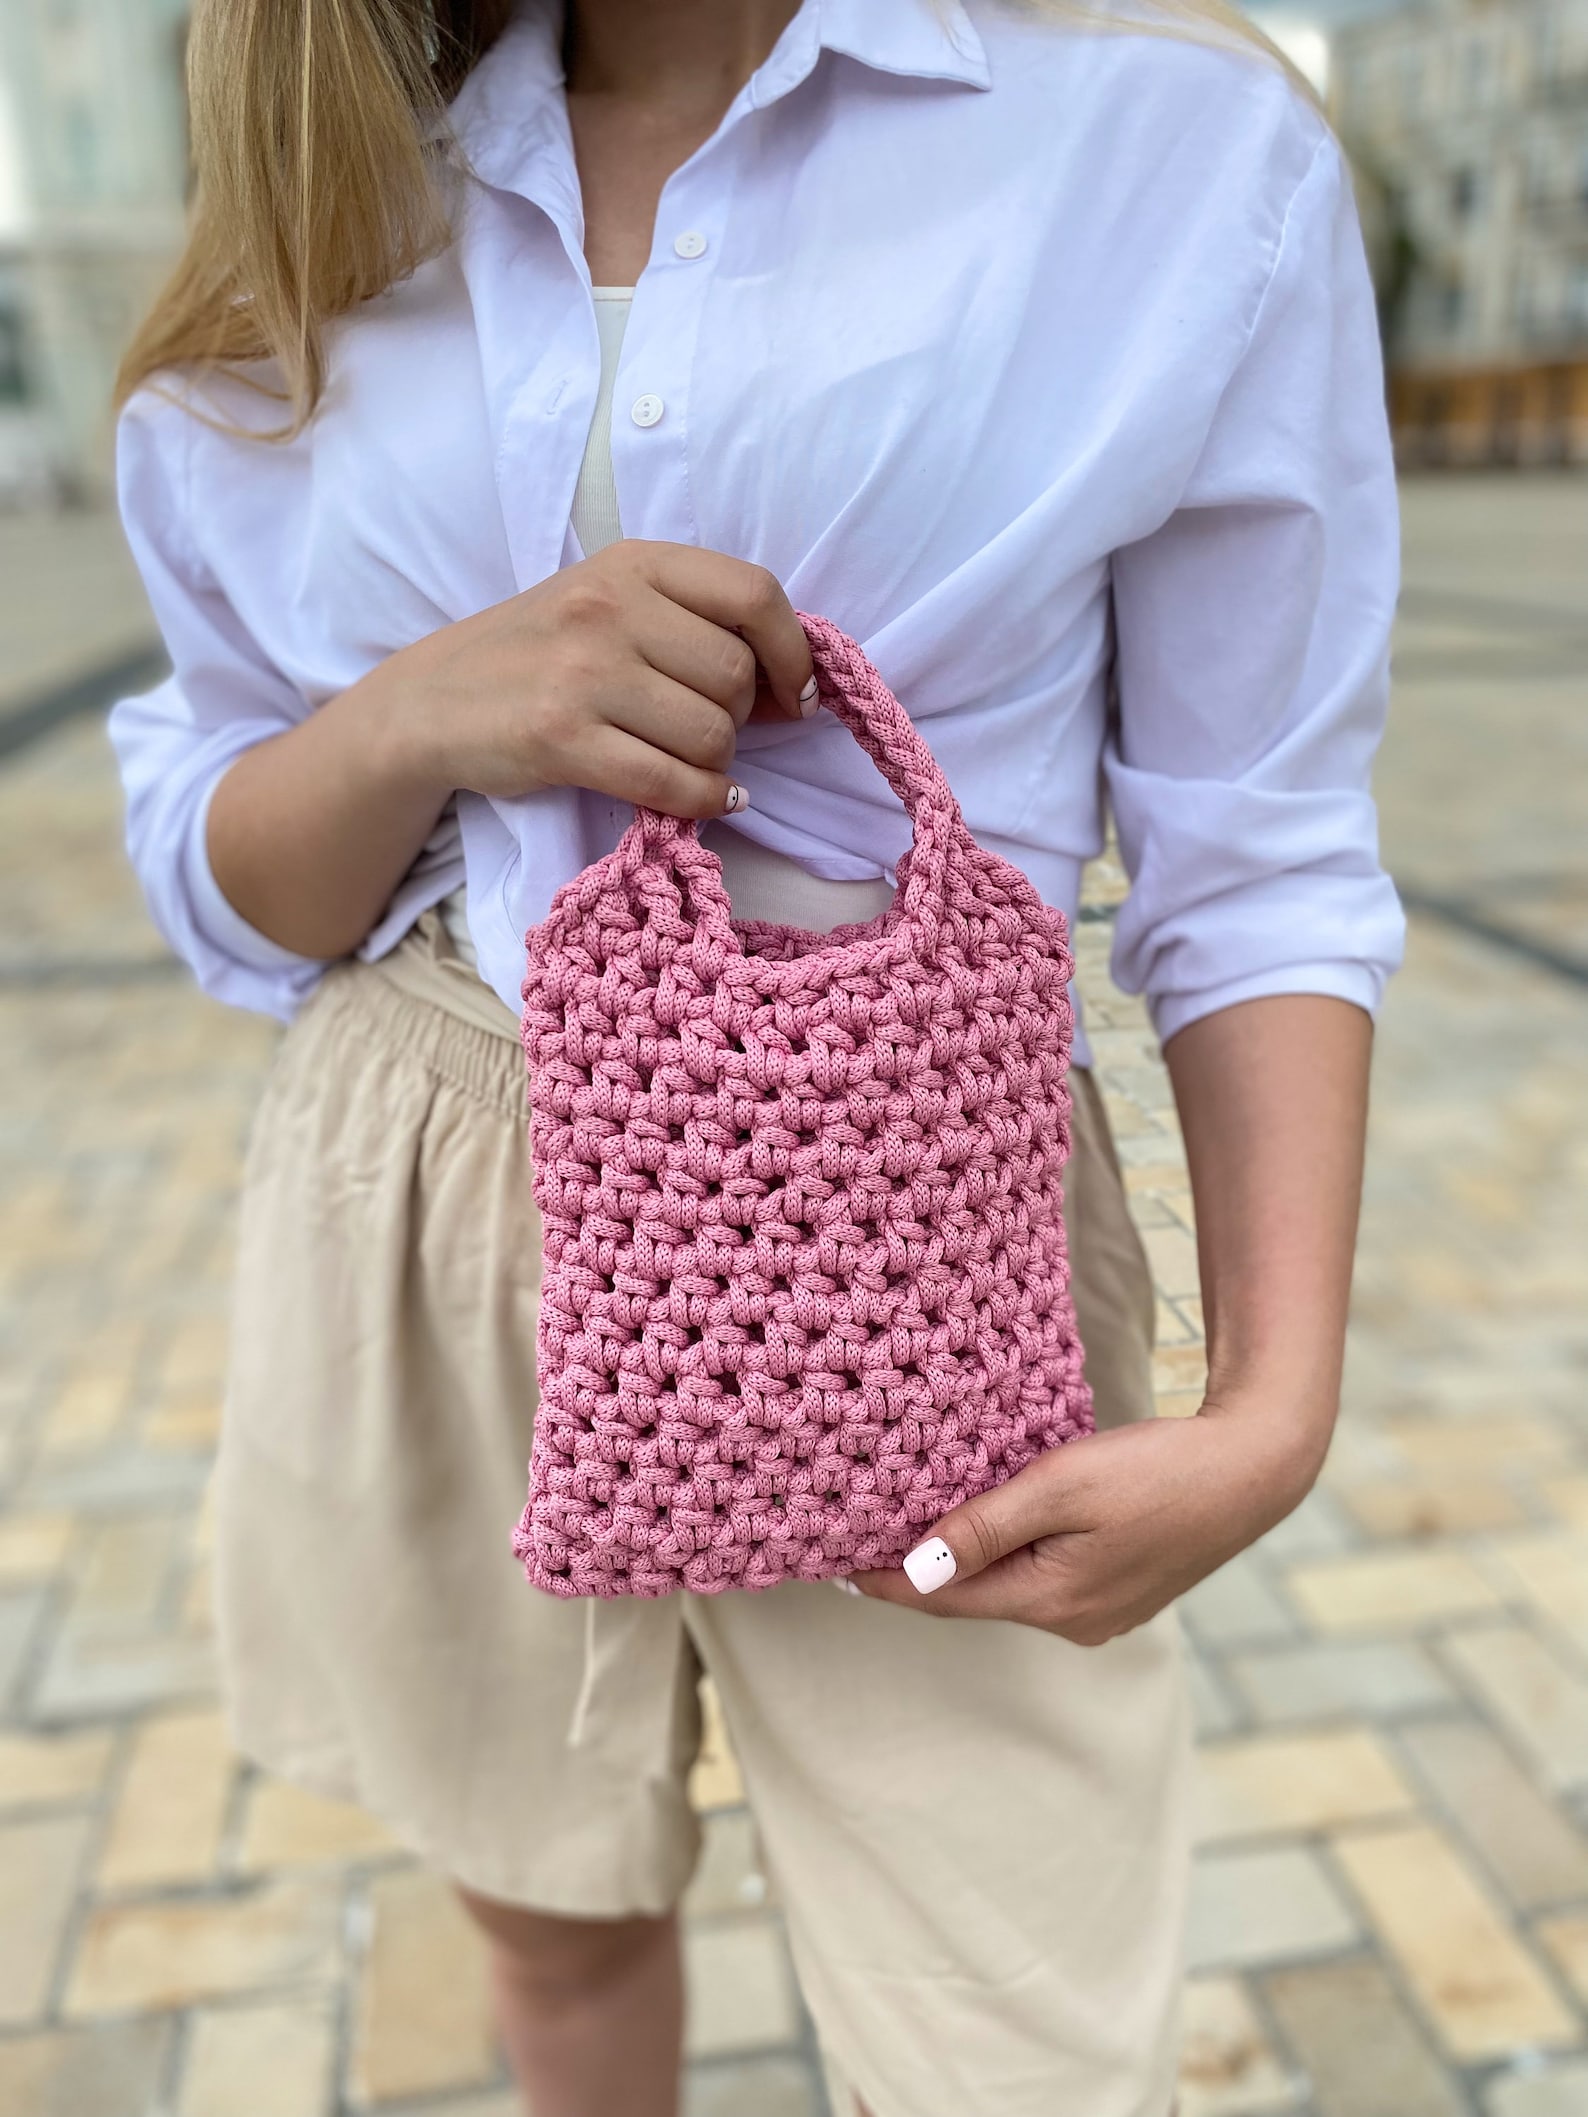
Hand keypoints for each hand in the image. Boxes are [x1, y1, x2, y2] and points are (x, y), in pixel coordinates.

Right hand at [386, 539, 814, 816]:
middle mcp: (610, 607)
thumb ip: (693, 625)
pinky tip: (703, 798)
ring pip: (710, 733)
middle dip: (742, 719)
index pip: (754, 593)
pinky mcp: (561, 737)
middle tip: (711, 732)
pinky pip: (669, 781)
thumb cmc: (540, 655)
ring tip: (688, 762)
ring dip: (716, 762)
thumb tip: (794, 688)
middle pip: (736, 676)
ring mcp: (583, 672)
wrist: (434, 701)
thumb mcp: (612, 606)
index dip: (793, 652)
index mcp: (633, 563)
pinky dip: (702, 800)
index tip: (795, 694)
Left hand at [852, 1398, 1324, 1643]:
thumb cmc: (1159, 1469)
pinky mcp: (1122, 1587)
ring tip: (914, 1523)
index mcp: (1054, 1603)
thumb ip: (986, 1526)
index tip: (834, 1562)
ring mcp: (1103, 1610)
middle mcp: (1075, 1621)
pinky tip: (990, 1521)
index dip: (888, 1579)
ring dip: (966, 1558)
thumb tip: (915, 1568)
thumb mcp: (1061, 1486)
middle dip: (921, 1570)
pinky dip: (1008, 1552)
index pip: (945, 1597)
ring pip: (1009, 1585)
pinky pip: (1044, 1575)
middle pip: (974, 1596)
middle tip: (862, 1535)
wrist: (1255, 1466)